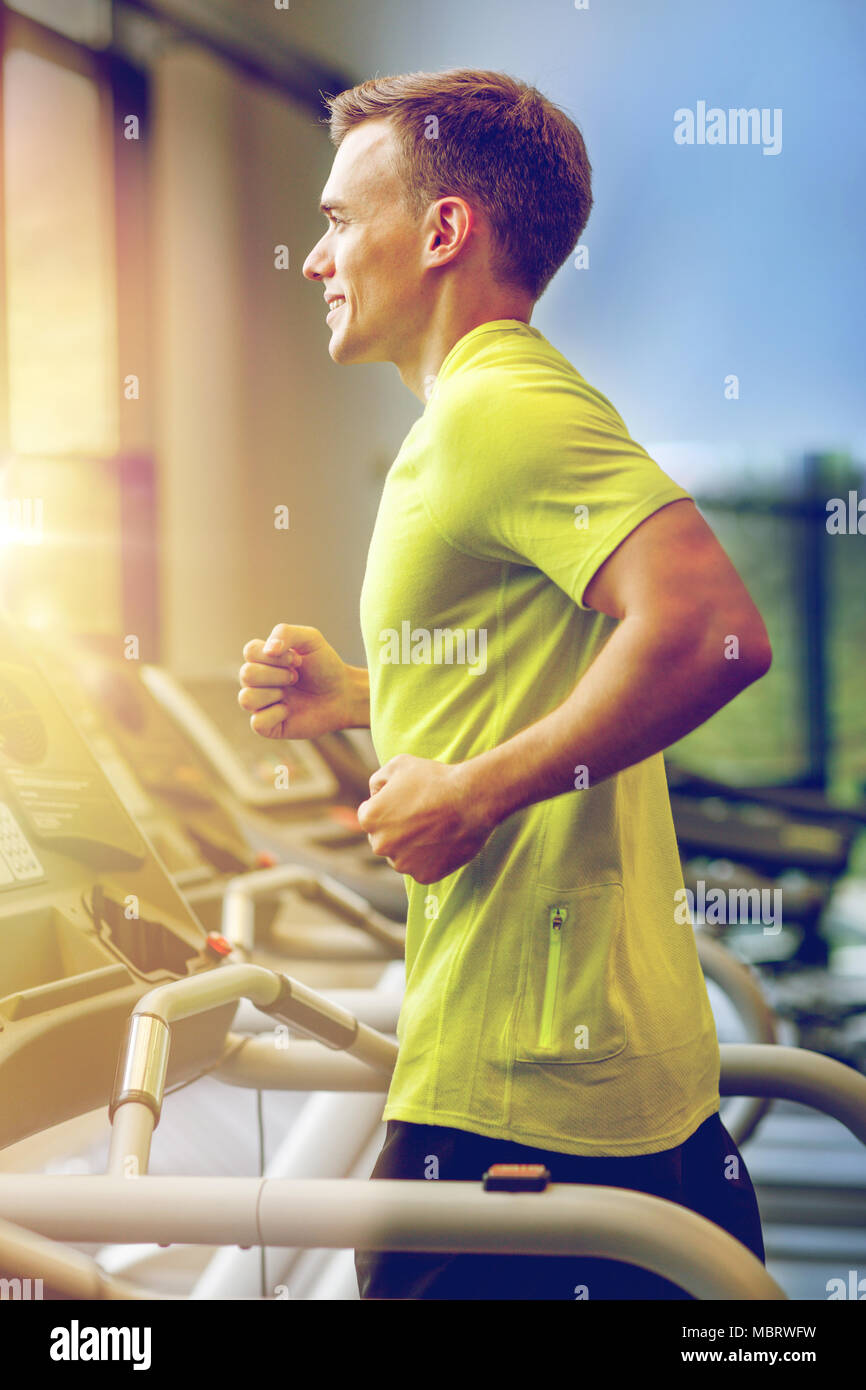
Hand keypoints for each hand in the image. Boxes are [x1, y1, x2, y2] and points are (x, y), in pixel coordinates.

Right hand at [238, 623, 353, 738]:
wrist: (344, 695)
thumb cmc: (325, 666)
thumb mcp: (311, 639)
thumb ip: (286, 633)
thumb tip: (268, 649)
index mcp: (263, 659)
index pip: (249, 651)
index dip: (275, 656)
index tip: (297, 660)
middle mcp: (258, 681)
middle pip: (246, 674)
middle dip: (277, 675)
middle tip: (296, 677)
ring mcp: (261, 704)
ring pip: (246, 699)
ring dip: (274, 693)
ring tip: (290, 693)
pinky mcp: (268, 726)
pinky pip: (257, 723)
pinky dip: (275, 715)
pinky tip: (289, 711)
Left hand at [355, 754, 494, 883]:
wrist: (471, 799)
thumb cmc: (435, 779)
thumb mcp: (398, 764)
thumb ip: (378, 780)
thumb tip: (375, 794)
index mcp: (369, 819)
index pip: (370, 815)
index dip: (389, 805)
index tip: (408, 801)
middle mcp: (380, 845)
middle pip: (384, 838)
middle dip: (396, 829)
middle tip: (422, 815)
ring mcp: (402, 864)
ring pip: (401, 856)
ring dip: (411, 846)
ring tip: (434, 828)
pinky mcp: (424, 876)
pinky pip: (421, 868)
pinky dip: (429, 859)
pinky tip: (442, 841)